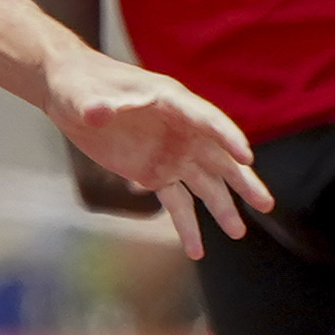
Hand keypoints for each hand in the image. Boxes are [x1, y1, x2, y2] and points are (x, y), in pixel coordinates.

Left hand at [42, 49, 267, 259]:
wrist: (69, 93)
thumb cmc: (80, 84)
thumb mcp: (84, 94)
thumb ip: (94, 105)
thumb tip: (98, 114)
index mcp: (171, 102)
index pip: (207, 119)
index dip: (227, 136)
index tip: (246, 156)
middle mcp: (181, 130)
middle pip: (220, 157)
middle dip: (242, 180)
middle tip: (265, 204)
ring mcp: (170, 153)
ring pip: (205, 183)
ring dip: (223, 207)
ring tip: (239, 233)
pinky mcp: (154, 173)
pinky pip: (177, 202)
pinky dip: (186, 225)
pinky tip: (195, 250)